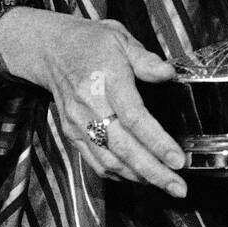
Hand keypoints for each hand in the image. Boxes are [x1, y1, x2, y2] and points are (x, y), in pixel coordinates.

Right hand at [0, 8, 186, 197]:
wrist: (49, 49)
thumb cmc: (91, 42)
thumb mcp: (121, 38)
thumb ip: (146, 59)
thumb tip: (168, 74)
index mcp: (105, 79)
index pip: (134, 117)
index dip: (157, 142)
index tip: (179, 160)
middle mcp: (88, 106)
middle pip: (123, 147)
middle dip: (153, 172)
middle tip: (179, 188)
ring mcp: (77, 123)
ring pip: (108, 161)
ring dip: (138, 177)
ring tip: (165, 184)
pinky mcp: (71, 134)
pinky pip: (94, 162)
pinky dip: (117, 174)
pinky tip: (139, 177)